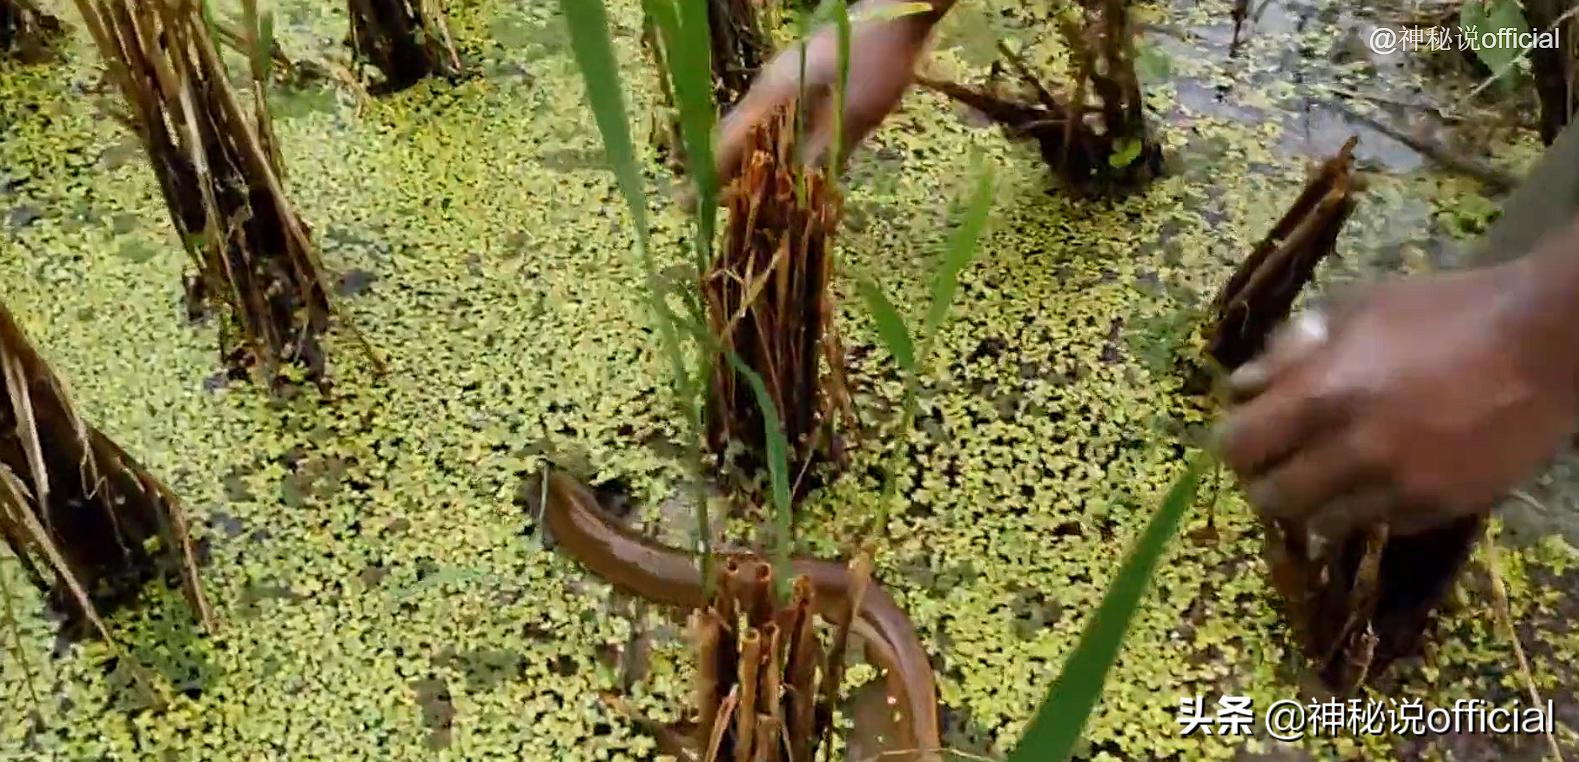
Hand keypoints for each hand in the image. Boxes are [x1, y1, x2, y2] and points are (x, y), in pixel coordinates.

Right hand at [713, 0, 937, 185]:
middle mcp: (768, 86)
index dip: (709, 176)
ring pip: (751, 125)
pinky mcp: (798, 75)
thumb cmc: (876, 61)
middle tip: (708, 205)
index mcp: (773, 94)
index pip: (727, 141)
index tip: (686, 204)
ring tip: (734, 192)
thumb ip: (823, 154)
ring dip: (742, 158)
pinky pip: (770, 115)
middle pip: (733, 134)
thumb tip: (794, 195)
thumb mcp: (855, 114)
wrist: (897, 12)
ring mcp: (782, 77)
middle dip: (719, 171)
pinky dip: (764, 143)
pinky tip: (773, 162)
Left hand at [1216, 254, 1578, 536]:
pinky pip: (1382, 526)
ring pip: (1324, 524)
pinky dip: (1373, 509)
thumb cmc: (1446, 313)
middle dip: (1268, 481)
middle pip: (1272, 498)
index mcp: (1323, 394)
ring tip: (1334, 474)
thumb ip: (1292, 350)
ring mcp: (1400, 486)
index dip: (1236, 443)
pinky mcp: (1442, 507)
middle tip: (1284, 463)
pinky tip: (1387, 477)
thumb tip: (1244, 387)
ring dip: (1319, 502)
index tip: (1247, 436)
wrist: (1545, 344)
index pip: (1238, 447)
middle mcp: (1354, 450)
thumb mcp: (1359, 309)